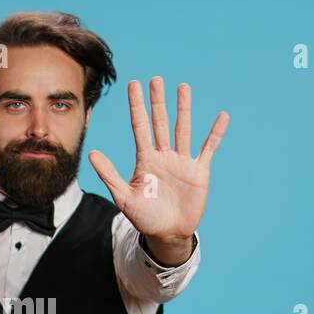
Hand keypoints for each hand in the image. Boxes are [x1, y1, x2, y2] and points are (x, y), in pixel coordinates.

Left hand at [89, 77, 228, 263]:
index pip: (140, 126)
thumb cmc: (144, 217)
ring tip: (183, 87)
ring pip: (183, 129)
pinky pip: (209, 149)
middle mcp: (163, 155)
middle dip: (158, 102)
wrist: (167, 234)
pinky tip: (222, 116)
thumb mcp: (124, 197)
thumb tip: (92, 152)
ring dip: (184, 109)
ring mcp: (182, 162)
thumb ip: (109, 174)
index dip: (137, 106)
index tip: (133, 84)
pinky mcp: (199, 171)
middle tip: (156, 79)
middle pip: (161, 123)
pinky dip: (215, 133)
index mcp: (145, 159)